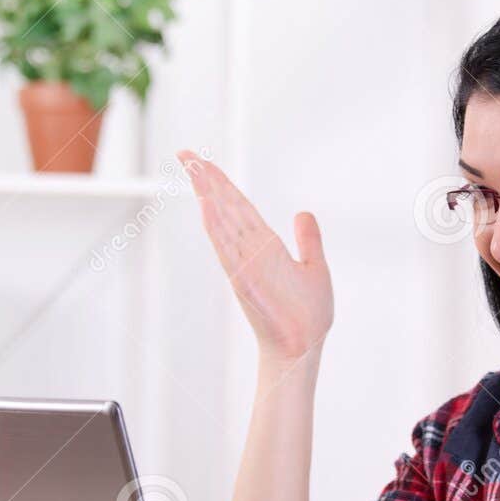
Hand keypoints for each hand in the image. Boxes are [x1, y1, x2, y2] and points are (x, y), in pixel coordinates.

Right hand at [178, 150, 333, 363]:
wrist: (304, 347)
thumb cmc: (308, 315)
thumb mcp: (315, 267)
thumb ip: (308, 240)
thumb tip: (303, 213)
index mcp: (265, 245)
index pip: (239, 205)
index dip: (221, 182)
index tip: (203, 161)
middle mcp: (250, 251)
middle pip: (224, 207)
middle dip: (206, 179)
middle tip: (184, 153)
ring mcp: (244, 265)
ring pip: (222, 222)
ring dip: (207, 195)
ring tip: (192, 169)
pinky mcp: (245, 281)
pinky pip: (227, 250)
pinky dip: (216, 229)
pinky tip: (206, 207)